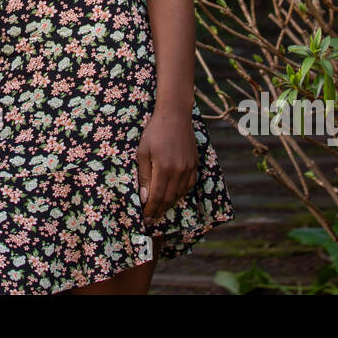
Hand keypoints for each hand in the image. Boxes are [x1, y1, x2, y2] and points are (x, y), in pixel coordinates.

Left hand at [136, 107, 197, 224]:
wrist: (175, 116)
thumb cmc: (154, 132)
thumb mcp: (143, 152)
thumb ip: (144, 176)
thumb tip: (144, 198)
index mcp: (164, 168)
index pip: (157, 196)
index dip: (151, 210)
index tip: (145, 219)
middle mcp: (179, 171)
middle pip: (169, 198)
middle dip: (159, 211)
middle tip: (151, 221)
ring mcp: (189, 168)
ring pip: (179, 194)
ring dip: (169, 205)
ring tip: (159, 211)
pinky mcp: (195, 164)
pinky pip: (188, 186)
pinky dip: (180, 194)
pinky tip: (173, 197)